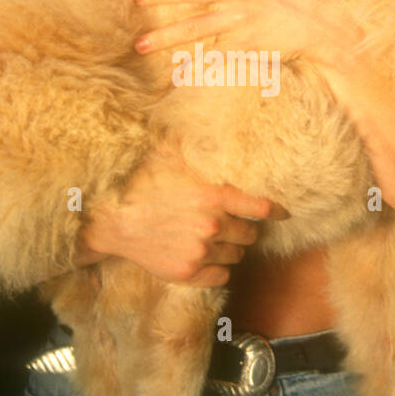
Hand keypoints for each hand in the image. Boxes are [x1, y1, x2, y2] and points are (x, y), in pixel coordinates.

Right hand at [80, 152, 289, 287]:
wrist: (112, 221)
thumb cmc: (140, 186)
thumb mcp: (171, 159)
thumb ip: (196, 149)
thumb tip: (210, 119)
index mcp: (213, 197)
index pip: (260, 207)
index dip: (275, 211)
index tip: (283, 213)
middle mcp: (213, 226)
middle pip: (250, 235)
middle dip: (243, 229)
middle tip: (230, 224)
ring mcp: (201, 252)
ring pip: (236, 256)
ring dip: (229, 249)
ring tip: (212, 240)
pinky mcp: (189, 273)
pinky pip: (222, 276)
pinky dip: (217, 269)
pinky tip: (206, 258)